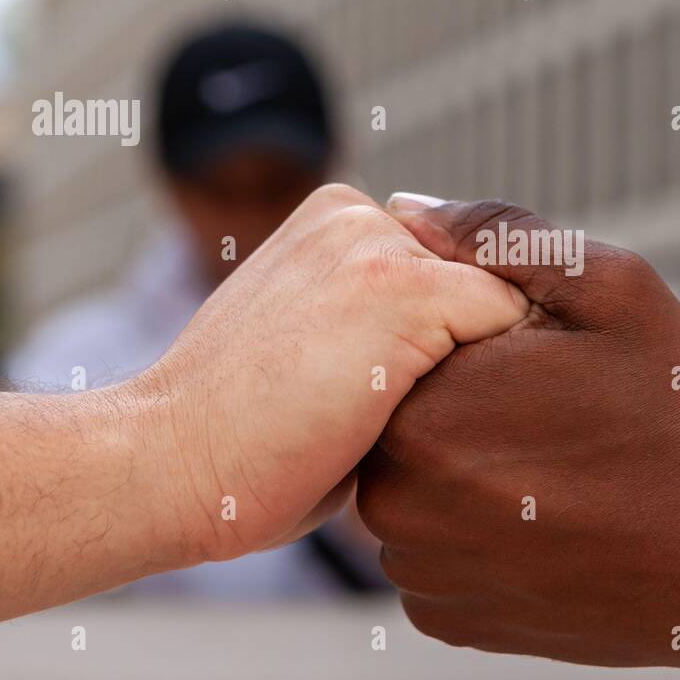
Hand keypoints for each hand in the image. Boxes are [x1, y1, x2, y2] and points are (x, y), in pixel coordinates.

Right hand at [128, 184, 528, 563]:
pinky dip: (499, 379)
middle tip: (427, 415)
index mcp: (335, 221)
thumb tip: (468, 344)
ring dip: (489, 364)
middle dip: (478, 345)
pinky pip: (508, 322)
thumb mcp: (319, 349)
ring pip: (500, 302)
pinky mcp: (405, 289)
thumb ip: (382, 323)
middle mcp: (359, 216)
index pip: (454, 265)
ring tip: (424, 423)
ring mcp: (380, 246)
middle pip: (483, 280)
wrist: (170, 462)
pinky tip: (441, 423)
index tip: (440, 391)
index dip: (462, 336)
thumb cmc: (248, 437)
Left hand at [358, 198, 679, 672]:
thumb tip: (407, 211)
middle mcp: (400, 500)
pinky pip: (435, 553)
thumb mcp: (611, 289)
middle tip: (554, 418)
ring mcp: (422, 569)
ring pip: (415, 489)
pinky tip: (546, 522)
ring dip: (466, 472)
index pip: (403, 349)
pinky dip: (476, 533)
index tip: (541, 363)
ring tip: (557, 472)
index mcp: (424, 410)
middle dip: (467, 406)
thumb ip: (497, 236)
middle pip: (405, 420)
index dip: (475, 345)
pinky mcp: (448, 620)